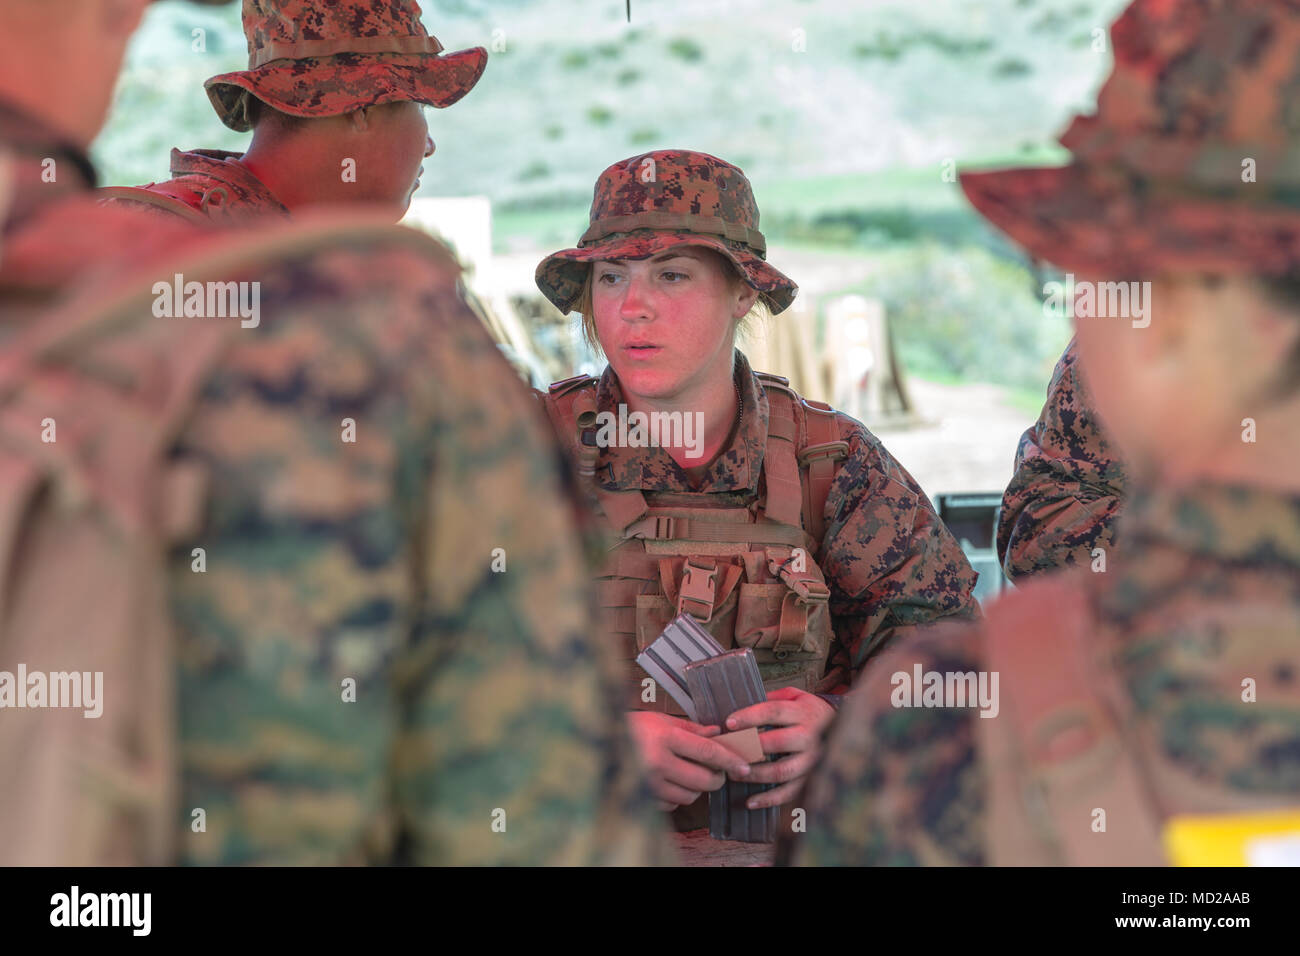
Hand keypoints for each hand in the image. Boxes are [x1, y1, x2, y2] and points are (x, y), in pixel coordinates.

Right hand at [626, 711, 753, 811]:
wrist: (598, 742)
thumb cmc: (633, 728)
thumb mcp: (662, 720)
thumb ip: (692, 729)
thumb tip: (718, 734)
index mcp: (665, 738)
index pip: (708, 752)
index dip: (730, 760)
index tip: (744, 766)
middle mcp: (658, 762)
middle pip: (704, 780)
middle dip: (717, 778)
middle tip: (717, 771)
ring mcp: (649, 784)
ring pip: (690, 796)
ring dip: (696, 788)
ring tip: (689, 774)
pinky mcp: (643, 798)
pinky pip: (672, 805)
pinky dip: (677, 797)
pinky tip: (671, 782)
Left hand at [723, 687, 835, 808]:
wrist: (845, 728)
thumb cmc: (809, 712)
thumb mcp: (796, 696)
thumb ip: (773, 698)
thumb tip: (743, 702)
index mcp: (803, 713)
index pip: (773, 712)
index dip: (749, 717)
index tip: (729, 723)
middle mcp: (809, 737)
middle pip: (777, 742)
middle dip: (748, 747)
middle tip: (727, 751)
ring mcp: (812, 761)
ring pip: (781, 771)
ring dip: (755, 774)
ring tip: (733, 773)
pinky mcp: (811, 779)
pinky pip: (789, 793)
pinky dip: (769, 800)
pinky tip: (750, 801)